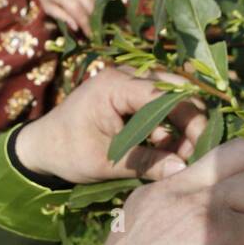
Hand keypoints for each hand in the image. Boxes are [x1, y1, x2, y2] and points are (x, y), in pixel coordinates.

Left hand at [13, 65, 207, 183]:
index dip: (189, 119)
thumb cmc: (67, 152)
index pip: (164, 94)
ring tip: (180, 155)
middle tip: (193, 154)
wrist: (43, 146)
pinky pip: (161, 103)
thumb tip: (183, 170)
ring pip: (172, 95)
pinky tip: (168, 150)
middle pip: (175, 89)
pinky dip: (169, 125)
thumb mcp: (106, 163)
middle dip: (189, 121)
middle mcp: (125, 74)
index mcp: (114, 86)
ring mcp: (129, 80)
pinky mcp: (132, 93)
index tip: (200, 147)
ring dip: (181, 124)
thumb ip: (145, 165)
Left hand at [19, 0, 96, 37]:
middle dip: (91, 18)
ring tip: (91, 16)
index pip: (80, 14)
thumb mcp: (48, 7)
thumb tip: (76, 27)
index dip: (86, 26)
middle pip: (91, 6)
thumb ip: (62, 16)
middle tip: (89, 26)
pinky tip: (91, 2)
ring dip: (95, 8)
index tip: (89, 35)